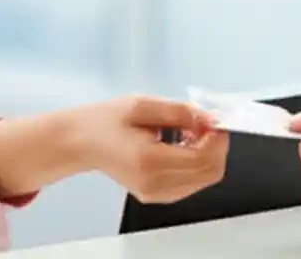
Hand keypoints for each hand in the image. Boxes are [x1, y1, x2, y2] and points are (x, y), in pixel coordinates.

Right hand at [85, 95, 229, 203]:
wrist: (83, 142)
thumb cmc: (107, 121)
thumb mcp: (143, 105)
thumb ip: (180, 112)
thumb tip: (210, 119)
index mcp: (148, 161)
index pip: (202, 159)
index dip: (217, 138)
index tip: (214, 119)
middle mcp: (154, 184)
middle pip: (209, 173)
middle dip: (216, 146)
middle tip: (204, 124)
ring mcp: (155, 194)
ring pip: (204, 179)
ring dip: (207, 154)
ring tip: (189, 132)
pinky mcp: (156, 196)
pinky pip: (191, 183)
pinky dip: (196, 163)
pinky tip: (182, 145)